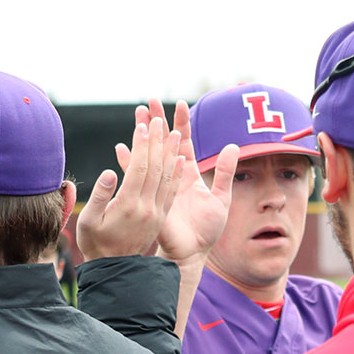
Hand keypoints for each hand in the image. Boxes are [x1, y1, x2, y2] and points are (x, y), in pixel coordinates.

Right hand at [77, 105, 184, 259]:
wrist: (118, 272)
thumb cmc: (96, 246)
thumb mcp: (90, 223)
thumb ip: (101, 197)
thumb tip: (110, 172)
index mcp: (130, 205)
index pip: (140, 168)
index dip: (143, 145)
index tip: (144, 125)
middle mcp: (148, 207)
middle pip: (157, 168)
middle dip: (158, 142)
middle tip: (161, 118)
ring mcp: (157, 212)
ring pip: (168, 177)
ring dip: (172, 153)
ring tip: (177, 132)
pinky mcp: (161, 217)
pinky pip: (172, 192)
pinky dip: (176, 174)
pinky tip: (181, 160)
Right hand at [114, 99, 239, 265]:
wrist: (192, 253)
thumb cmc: (206, 229)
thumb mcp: (221, 198)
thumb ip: (225, 172)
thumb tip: (232, 146)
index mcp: (188, 174)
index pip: (183, 143)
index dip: (181, 124)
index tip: (179, 104)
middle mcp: (172, 176)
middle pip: (162, 143)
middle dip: (157, 122)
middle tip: (149, 101)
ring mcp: (160, 186)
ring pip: (150, 154)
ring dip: (144, 135)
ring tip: (138, 115)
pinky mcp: (151, 199)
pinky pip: (138, 179)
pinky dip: (129, 163)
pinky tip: (121, 148)